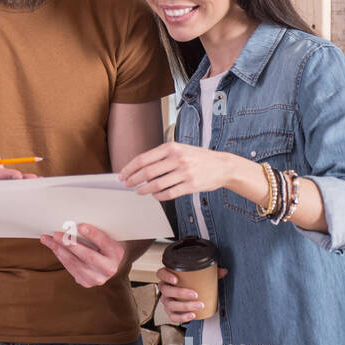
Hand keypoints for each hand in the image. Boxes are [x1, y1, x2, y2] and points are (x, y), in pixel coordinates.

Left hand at [40, 223, 125, 287]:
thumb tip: (74, 222)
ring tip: (47, 239)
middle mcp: (109, 269)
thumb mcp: (108, 235)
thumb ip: (96, 231)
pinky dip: (60, 256)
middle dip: (69, 244)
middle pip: (88, 256)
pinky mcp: (86, 283)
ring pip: (75, 264)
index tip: (80, 226)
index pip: (105, 242)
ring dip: (58, 250)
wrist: (113, 262)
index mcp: (117, 253)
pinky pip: (70, 269)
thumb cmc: (106, 243)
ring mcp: (97, 279)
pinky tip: (53, 247)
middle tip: (56, 234)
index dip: (93, 234)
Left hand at [119, 142, 241, 201]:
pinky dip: (158, 196)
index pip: (143, 158)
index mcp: (171, 147)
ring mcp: (185, 172)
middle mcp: (177, 158)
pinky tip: (154, 196)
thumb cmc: (198, 158)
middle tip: (127, 185)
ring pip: (156, 184)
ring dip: (144, 190)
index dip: (130, 168)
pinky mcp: (191, 185)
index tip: (122, 175)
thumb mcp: (180, 149)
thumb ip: (162, 156)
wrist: (222, 165)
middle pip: (147, 172)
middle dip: (133, 180)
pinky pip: (168, 193)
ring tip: (139, 192)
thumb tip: (140, 168)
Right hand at [156, 266, 228, 323]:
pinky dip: (182, 317)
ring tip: (199, 305)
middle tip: (195, 294)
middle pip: (166, 290)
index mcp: (168, 277)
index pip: (161, 273)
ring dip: (184, 306)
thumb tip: (224, 272)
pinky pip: (173, 316)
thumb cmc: (193, 283)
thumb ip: (211, 272)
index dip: (166, 276)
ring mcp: (167, 301)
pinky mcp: (171, 312)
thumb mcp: (200, 276)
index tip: (176, 279)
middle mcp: (165, 289)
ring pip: (170, 304)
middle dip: (180, 293)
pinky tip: (193, 315)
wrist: (192, 296)